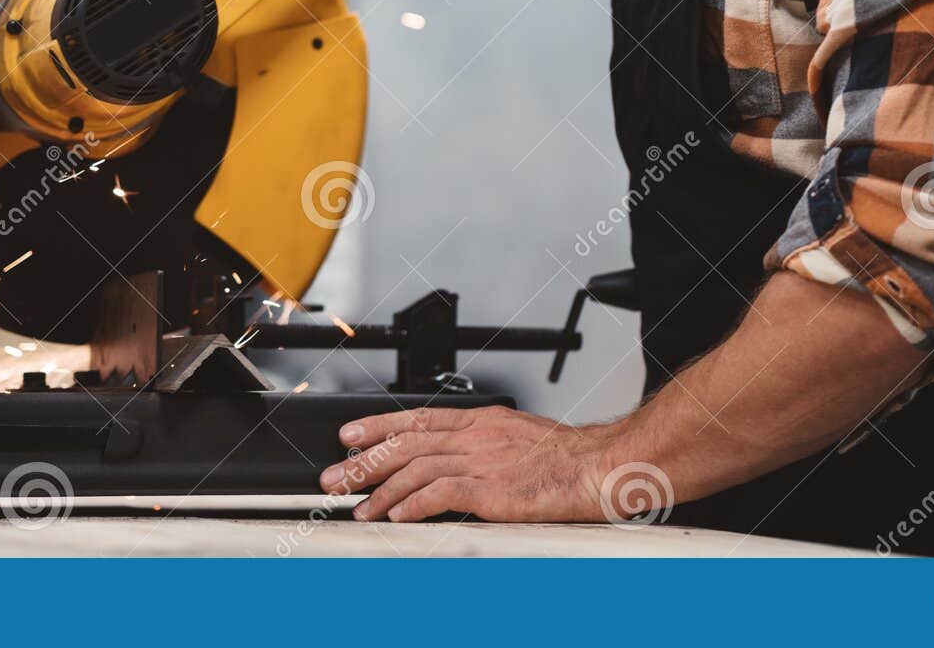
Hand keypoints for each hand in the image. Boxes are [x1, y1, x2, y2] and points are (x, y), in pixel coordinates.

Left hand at [320, 405, 611, 522]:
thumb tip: (452, 462)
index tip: (350, 435)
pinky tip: (397, 516)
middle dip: (366, 461)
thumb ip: (483, 446)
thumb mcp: (518, 437)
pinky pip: (442, 494)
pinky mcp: (493, 489)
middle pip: (407, 444)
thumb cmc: (566, 457)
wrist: (598, 465)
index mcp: (481, 421)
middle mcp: (476, 437)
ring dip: (382, 490)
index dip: (379, 426)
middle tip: (335, 477)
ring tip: (360, 507)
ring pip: (417, 469)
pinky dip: (415, 504)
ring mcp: (483, 461)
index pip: (417, 419)